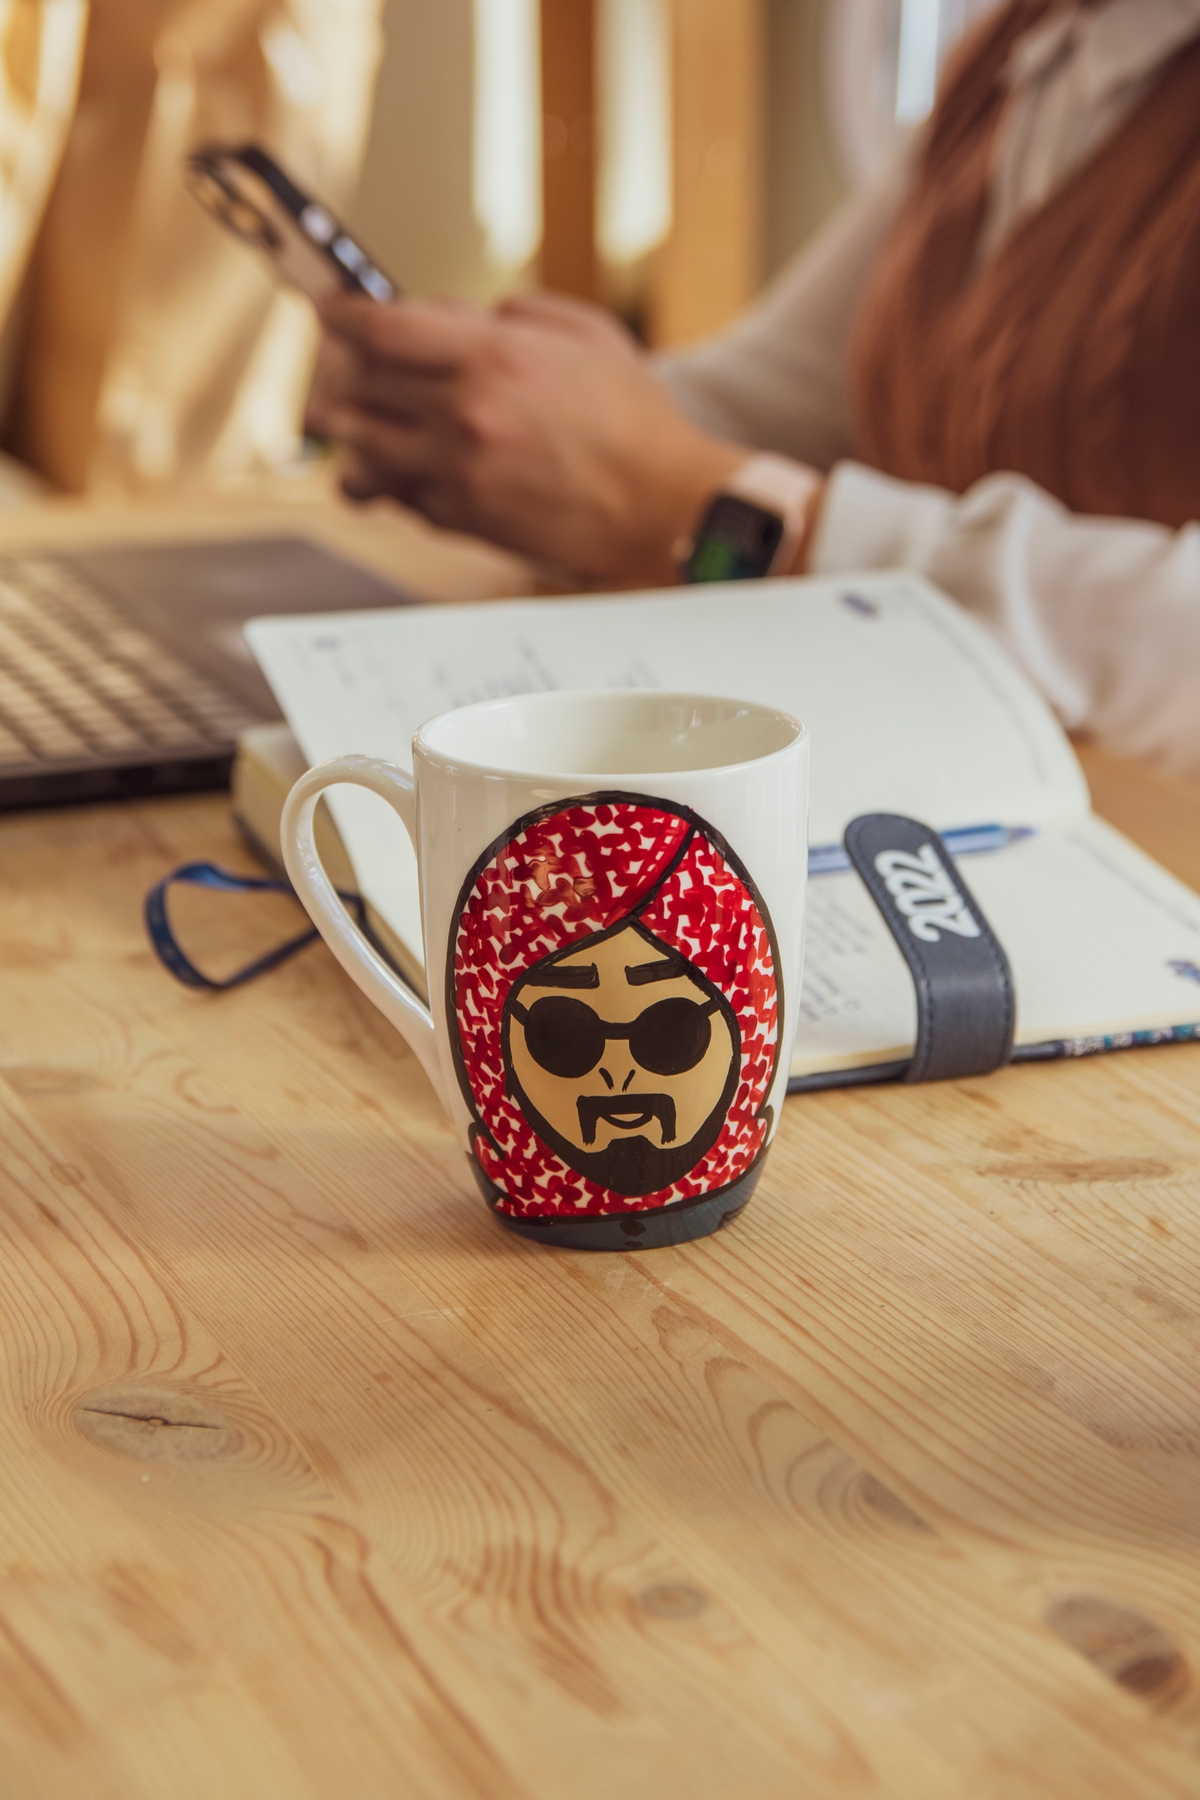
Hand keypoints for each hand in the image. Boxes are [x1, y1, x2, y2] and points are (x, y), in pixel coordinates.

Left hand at [306, 289, 746, 585]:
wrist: (660, 508)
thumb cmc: (635, 423)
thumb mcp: (585, 333)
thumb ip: (514, 311)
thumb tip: (456, 314)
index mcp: (492, 355)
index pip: (380, 327)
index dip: (342, 316)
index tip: (330, 312)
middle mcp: (464, 412)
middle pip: (357, 382)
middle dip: (338, 369)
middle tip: (335, 365)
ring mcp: (457, 471)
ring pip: (358, 446)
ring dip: (342, 431)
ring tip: (338, 421)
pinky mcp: (462, 519)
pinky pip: (397, 494)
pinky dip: (385, 479)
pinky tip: (390, 467)